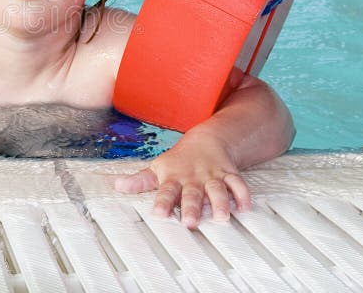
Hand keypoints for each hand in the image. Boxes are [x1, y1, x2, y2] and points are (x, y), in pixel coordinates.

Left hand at [114, 133, 251, 227]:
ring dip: (220, 203)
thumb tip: (117, 186)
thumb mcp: (158, 169)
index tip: (159, 214)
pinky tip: (245, 207)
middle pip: (192, 194)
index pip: (166, 191)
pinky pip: (238, 184)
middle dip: (191, 207)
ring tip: (221, 218)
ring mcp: (212, 176)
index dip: (163, 203)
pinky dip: (243, 194)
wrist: (206, 140)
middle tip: (189, 222)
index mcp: (174, 178)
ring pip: (217, 190)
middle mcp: (193, 178)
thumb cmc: (179, 160)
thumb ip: (140, 181)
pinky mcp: (229, 175)